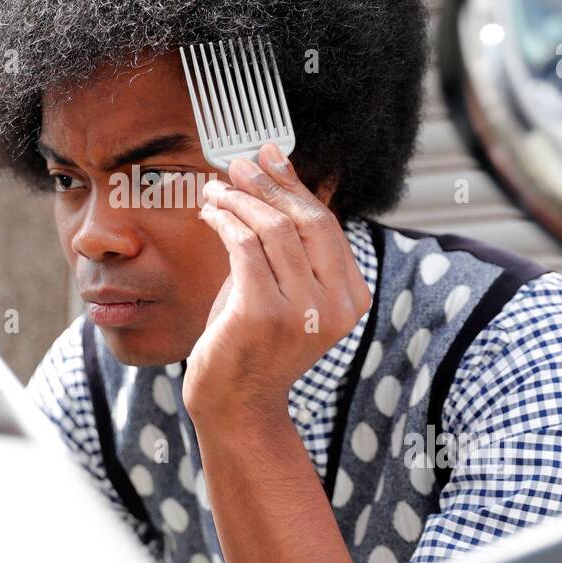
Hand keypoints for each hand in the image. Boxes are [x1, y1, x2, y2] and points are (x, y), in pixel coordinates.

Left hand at [185, 142, 372, 428]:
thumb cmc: (254, 344)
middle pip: (306, 220)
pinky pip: (244, 246)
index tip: (272, 157)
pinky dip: (225, 221)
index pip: (326, 225)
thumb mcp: (284, 291)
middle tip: (238, 164)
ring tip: (215, 189)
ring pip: (273, 228)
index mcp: (351, 299)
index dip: (296, 185)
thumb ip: (288, 246)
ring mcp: (302, 312)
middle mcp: (334, 305)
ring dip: (239, 199)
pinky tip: (210, 213)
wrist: (237, 405)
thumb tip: (278, 179)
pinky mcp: (262, 313)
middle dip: (269, 184)